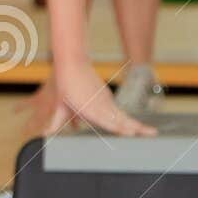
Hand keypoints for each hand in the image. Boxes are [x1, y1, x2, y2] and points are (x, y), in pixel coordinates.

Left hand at [28, 58, 155, 137]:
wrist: (73, 64)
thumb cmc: (65, 85)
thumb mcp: (60, 105)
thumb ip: (57, 121)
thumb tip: (46, 133)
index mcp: (89, 108)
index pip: (107, 120)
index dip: (119, 126)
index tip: (130, 132)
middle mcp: (100, 105)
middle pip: (121, 118)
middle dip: (136, 127)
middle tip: (151, 133)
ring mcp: (106, 101)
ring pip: (123, 115)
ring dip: (136, 124)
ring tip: (150, 132)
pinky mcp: (108, 98)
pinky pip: (118, 111)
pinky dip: (127, 119)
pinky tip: (138, 128)